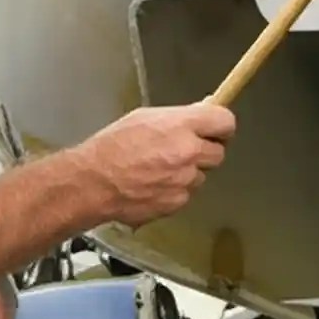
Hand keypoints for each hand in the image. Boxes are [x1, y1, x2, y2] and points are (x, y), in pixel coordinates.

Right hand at [77, 102, 235, 226]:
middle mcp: (188, 153)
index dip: (221, 126)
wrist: (93, 182)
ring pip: (200, 176)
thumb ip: (177, 118)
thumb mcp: (144, 118)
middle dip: (205, 151)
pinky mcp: (177, 202)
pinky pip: (186, 195)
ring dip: (187, 173)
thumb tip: (199, 116)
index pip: (225, 121)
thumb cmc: (111, 146)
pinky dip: (175, 191)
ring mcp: (184, 180)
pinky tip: (153, 185)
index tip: (216, 129)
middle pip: (219, 153)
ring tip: (159, 170)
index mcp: (181, 125)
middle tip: (184, 151)